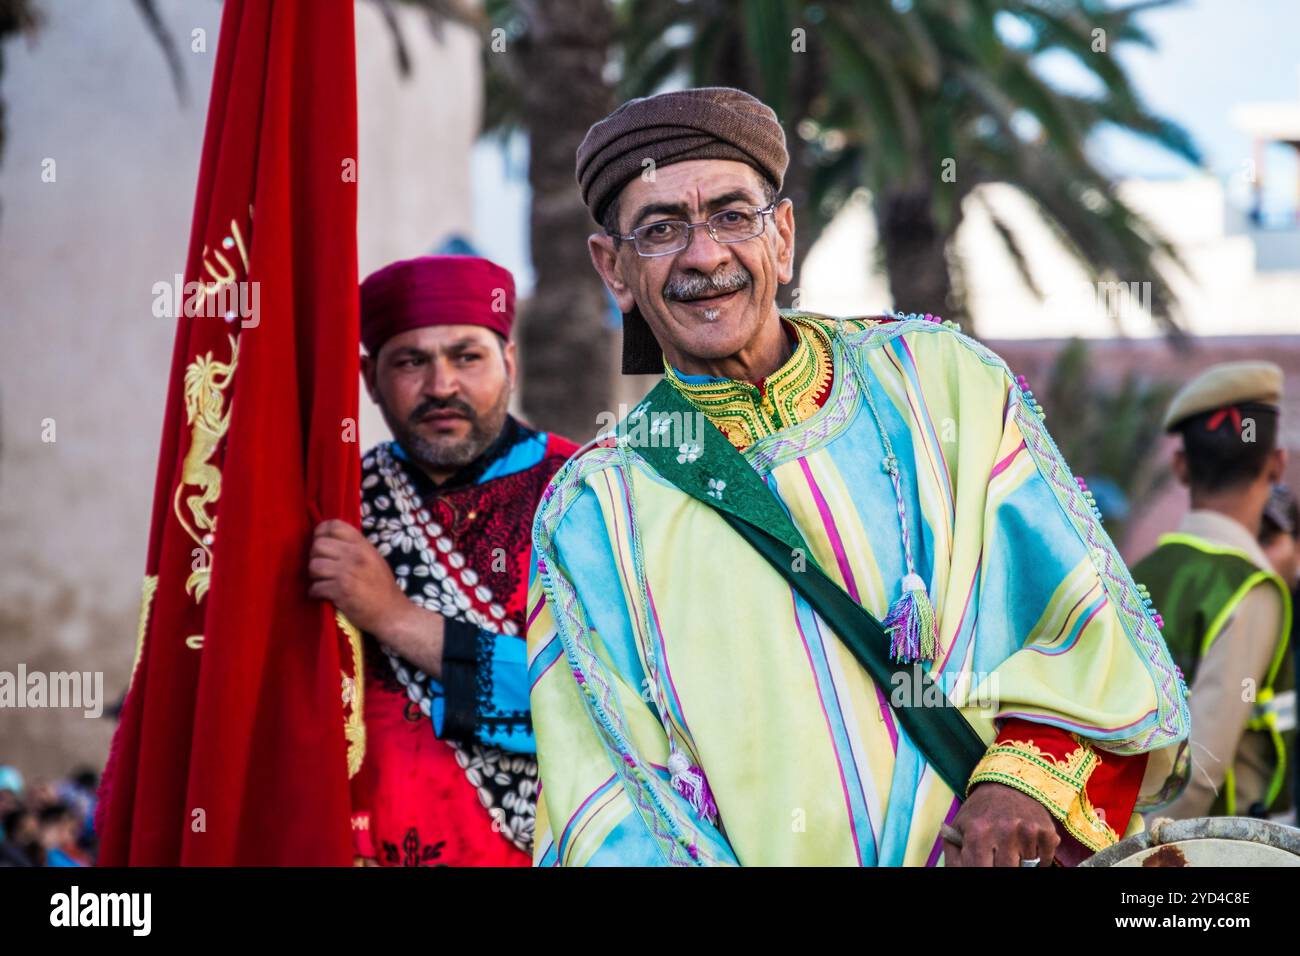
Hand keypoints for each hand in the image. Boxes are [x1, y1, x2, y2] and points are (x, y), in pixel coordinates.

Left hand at [308, 519, 408, 636]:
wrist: (392, 613)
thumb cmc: (382, 587)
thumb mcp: (373, 559)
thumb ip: (355, 548)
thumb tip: (329, 542)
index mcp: (363, 545)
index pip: (334, 525)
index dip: (321, 532)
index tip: (320, 544)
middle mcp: (355, 555)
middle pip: (318, 545)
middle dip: (315, 557)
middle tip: (322, 568)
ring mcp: (347, 572)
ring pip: (314, 566)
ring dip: (314, 576)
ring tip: (323, 582)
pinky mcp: (341, 591)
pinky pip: (315, 587)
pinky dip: (316, 593)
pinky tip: (323, 595)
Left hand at [942, 782, 1059, 866]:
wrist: (1009, 782)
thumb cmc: (980, 810)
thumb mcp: (959, 827)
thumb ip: (954, 855)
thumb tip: (959, 872)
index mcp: (978, 832)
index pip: (978, 870)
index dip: (978, 871)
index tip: (983, 865)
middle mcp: (1004, 831)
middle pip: (1004, 871)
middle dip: (998, 867)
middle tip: (996, 857)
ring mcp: (1028, 832)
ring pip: (1025, 869)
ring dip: (1018, 863)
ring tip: (1009, 850)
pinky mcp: (1047, 832)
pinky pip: (1044, 862)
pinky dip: (1038, 860)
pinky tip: (1026, 848)